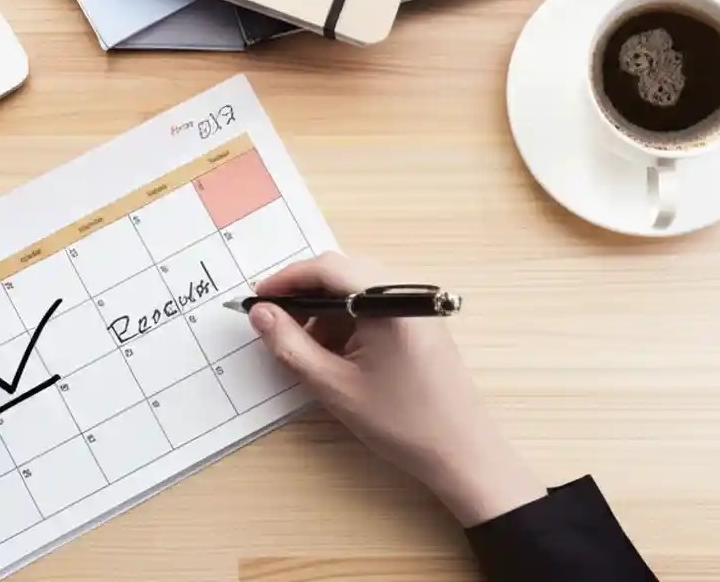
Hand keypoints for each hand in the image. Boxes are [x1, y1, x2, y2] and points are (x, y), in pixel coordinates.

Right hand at [251, 253, 545, 525]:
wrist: (461, 450)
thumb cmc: (401, 422)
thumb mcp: (334, 386)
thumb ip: (291, 345)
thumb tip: (260, 314)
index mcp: (389, 302)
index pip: (327, 268)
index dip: (287, 279)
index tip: (257, 298)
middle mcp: (407, 291)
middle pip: (342, 272)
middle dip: (305, 294)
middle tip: (276, 322)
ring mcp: (418, 303)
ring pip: (357, 287)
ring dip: (326, 309)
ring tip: (307, 347)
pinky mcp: (422, 318)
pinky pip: (375, 303)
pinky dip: (349, 319)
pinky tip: (336, 351)